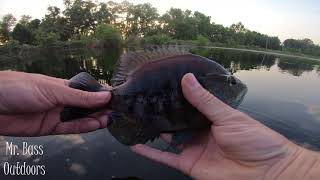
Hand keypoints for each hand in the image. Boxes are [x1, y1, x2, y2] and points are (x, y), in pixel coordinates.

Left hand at [0, 71, 110, 135]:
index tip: (117, 99)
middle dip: (101, 108)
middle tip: (117, 111)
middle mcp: (63, 100)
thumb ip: (79, 97)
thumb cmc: (20, 88)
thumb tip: (105, 96)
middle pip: (87, 106)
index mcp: (64, 86)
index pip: (88, 91)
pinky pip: (70, 128)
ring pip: (81, 118)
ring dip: (95, 119)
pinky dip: (83, 127)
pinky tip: (96, 125)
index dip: (102, 95)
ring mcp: (57, 114)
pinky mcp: (50, 128)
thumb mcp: (53, 90)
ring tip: (110, 119)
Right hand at [131, 73, 319, 179]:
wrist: (267, 171)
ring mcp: (193, 148)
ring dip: (154, 130)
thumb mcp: (228, 116)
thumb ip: (205, 101)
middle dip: (162, 113)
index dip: (176, 97)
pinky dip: (151, 153)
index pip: (189, 105)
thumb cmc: (256, 140)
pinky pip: (166, 158)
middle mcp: (200, 132)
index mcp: (211, 117)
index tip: (161, 86)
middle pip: (177, 121)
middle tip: (145, 101)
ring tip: (138, 118)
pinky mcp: (189, 164)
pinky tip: (137, 145)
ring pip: (168, 138)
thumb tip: (188, 79)